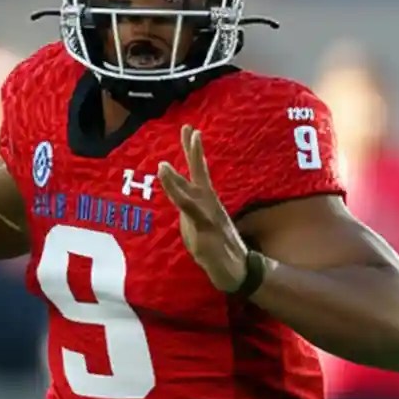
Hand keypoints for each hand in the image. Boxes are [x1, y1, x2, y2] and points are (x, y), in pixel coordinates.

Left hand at [157, 125, 248, 292]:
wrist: (235, 269)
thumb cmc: (217, 249)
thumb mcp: (197, 228)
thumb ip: (189, 212)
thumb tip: (182, 203)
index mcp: (206, 201)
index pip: (199, 172)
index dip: (194, 152)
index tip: (191, 132)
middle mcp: (208, 203)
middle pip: (199, 173)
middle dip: (192, 151)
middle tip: (189, 128)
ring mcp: (208, 215)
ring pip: (190, 193)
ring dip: (175, 181)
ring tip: (163, 166)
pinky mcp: (205, 229)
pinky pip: (189, 212)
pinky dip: (178, 200)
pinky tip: (172, 201)